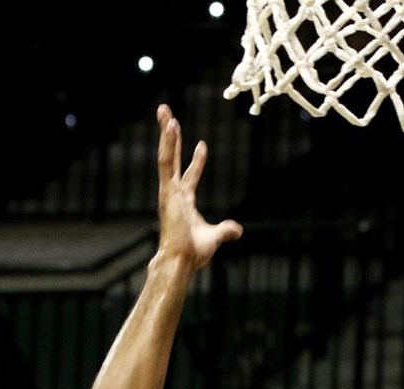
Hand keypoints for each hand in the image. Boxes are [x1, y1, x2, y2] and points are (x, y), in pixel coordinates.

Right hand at [155, 105, 242, 269]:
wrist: (182, 260)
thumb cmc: (193, 252)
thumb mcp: (215, 237)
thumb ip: (226, 231)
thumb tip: (238, 230)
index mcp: (183, 202)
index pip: (190, 176)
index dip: (196, 161)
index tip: (202, 144)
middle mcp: (173, 193)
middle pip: (172, 159)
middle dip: (171, 138)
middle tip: (168, 117)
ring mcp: (168, 190)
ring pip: (166, 155)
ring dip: (165, 133)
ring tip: (165, 112)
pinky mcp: (166, 190)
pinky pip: (166, 162)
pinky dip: (167, 144)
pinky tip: (169, 126)